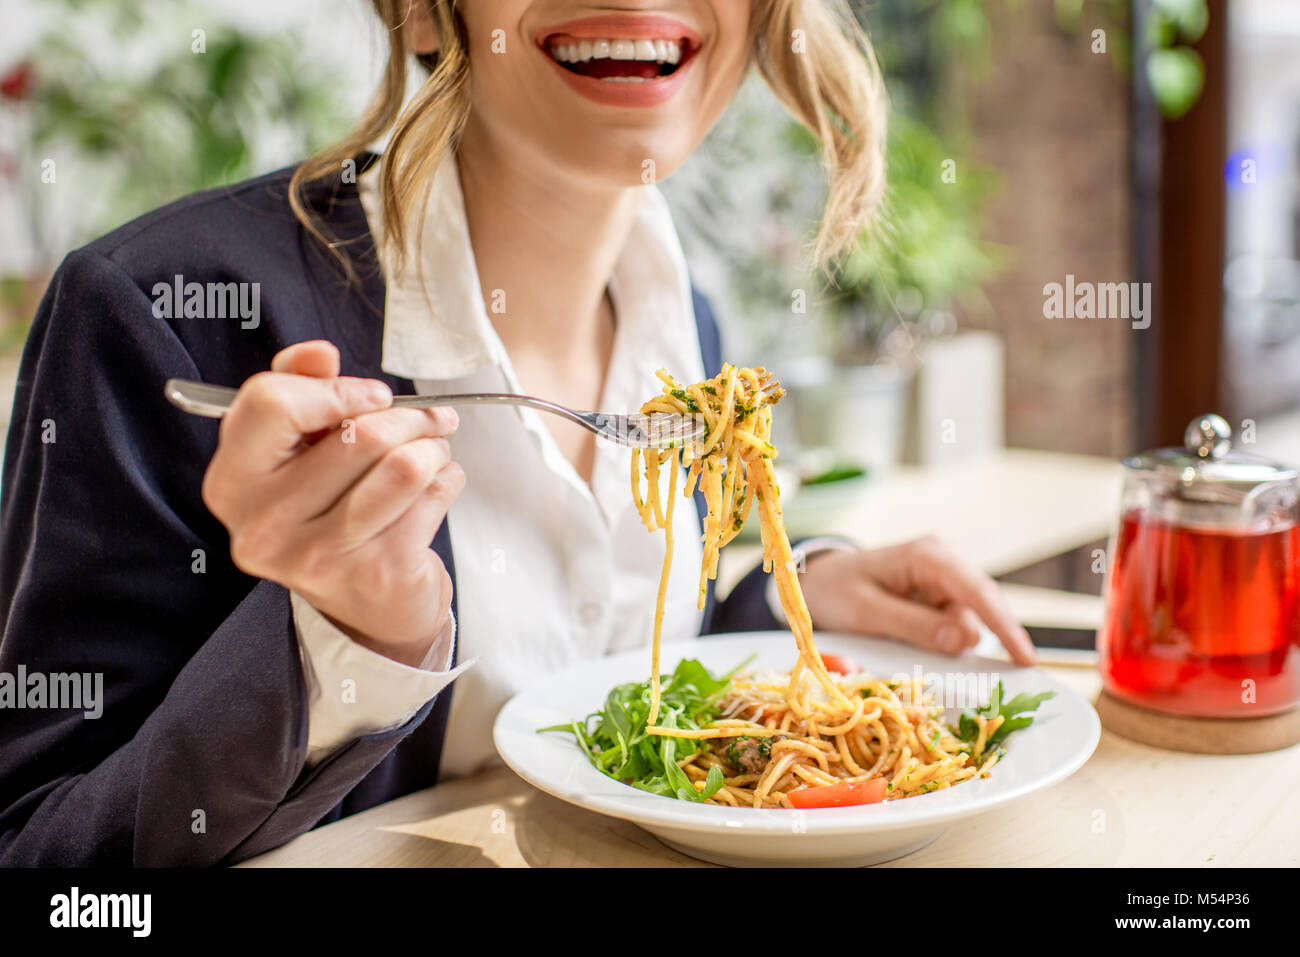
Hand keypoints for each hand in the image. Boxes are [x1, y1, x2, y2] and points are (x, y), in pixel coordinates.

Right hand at [201, 340, 464, 666]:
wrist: (367, 606)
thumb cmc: (329, 509)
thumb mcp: (296, 447)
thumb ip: (299, 387)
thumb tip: (319, 353)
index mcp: (232, 482)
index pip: (272, 403)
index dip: (336, 388)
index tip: (373, 396)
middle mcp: (265, 524)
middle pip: (360, 434)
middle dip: (409, 417)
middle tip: (428, 420)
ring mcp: (320, 555)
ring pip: (404, 465)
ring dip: (433, 446)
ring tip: (434, 449)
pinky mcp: (376, 572)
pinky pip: (432, 497)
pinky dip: (447, 480)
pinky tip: (436, 486)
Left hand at [798, 536, 1036, 664]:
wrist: (817, 581)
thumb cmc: (836, 591)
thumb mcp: (867, 611)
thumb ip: (913, 624)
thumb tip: (962, 641)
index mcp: (928, 555)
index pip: (978, 592)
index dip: (1005, 627)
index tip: (1026, 659)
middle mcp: (944, 561)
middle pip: (982, 608)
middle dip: (970, 640)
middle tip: (948, 668)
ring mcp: (944, 580)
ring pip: (969, 621)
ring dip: (948, 643)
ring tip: (903, 641)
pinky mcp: (939, 597)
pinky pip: (955, 625)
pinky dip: (943, 641)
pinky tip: (918, 644)